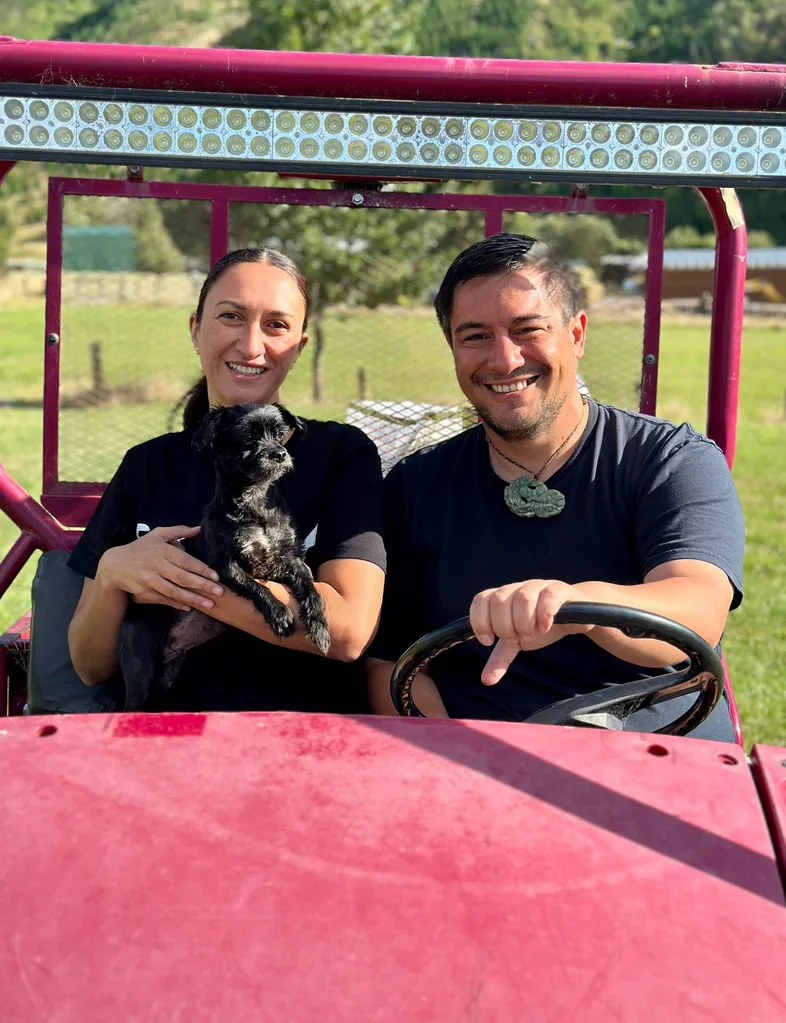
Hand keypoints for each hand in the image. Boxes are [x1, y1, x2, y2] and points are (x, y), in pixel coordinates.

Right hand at [96, 525, 223, 611]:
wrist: (114, 566)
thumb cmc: (140, 549)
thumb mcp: (157, 535)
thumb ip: (178, 531)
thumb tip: (198, 528)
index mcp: (162, 551)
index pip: (186, 561)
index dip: (201, 569)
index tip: (215, 576)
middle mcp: (156, 566)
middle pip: (183, 578)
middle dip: (203, 586)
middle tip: (219, 592)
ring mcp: (149, 580)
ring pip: (174, 591)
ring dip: (193, 599)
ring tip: (209, 604)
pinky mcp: (143, 592)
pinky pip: (164, 599)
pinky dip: (177, 604)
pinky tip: (189, 607)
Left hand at [470, 579, 592, 685]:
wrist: (574, 617)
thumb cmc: (539, 626)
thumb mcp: (518, 642)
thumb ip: (501, 658)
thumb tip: (486, 680)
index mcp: (503, 598)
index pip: (481, 600)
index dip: (480, 621)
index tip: (488, 641)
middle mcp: (517, 588)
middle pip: (499, 599)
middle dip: (504, 626)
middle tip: (516, 639)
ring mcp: (538, 586)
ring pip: (523, 597)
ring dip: (523, 622)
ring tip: (531, 634)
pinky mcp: (560, 590)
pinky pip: (549, 596)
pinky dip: (544, 614)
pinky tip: (545, 627)